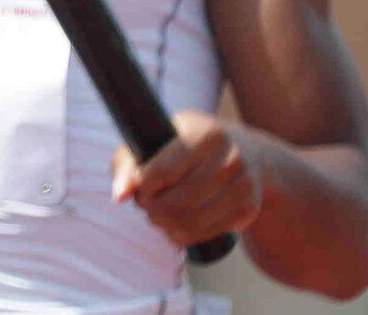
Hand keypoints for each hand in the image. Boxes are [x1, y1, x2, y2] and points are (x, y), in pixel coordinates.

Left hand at [110, 110, 263, 247]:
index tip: (140, 185)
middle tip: (145, 203)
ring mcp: (244, 185)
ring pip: (190, 221)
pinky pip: (205, 233)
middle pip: (177, 201)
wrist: (245, 152)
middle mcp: (231, 158)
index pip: (164, 171)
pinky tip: (174, 225)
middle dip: (151, 207)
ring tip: (156, 214)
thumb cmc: (186, 144)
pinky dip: (182, 235)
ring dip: (164, 223)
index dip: (143, 186)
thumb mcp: (156, 139)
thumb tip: (119, 196)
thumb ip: (128, 163)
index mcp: (206, 134)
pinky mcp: (249, 210)